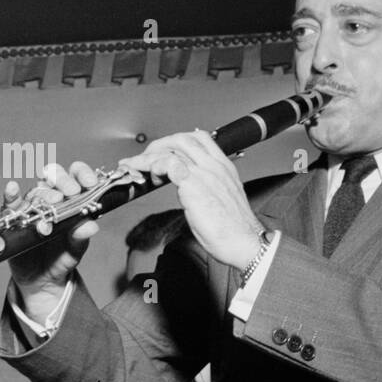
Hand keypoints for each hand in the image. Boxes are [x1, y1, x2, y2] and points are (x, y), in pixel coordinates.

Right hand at [3, 162, 102, 320]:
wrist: (43, 279)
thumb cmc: (61, 257)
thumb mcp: (76, 248)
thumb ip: (82, 236)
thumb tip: (90, 226)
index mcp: (70, 199)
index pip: (76, 176)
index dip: (83, 174)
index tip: (90, 184)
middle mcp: (50, 198)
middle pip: (55, 177)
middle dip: (64, 181)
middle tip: (71, 192)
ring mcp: (31, 206)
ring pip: (36, 190)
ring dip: (44, 193)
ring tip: (52, 202)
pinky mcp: (14, 218)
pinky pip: (10, 203)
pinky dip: (11, 195)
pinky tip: (13, 189)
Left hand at [119, 131, 264, 270]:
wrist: (244, 242)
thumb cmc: (232, 229)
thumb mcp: (220, 200)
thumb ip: (206, 188)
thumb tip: (187, 188)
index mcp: (223, 167)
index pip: (200, 139)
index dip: (176, 142)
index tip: (164, 153)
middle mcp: (215, 166)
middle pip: (182, 139)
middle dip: (159, 145)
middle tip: (145, 158)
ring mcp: (205, 173)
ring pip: (172, 149)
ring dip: (150, 155)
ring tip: (137, 166)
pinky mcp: (193, 185)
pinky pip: (168, 164)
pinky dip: (152, 166)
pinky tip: (148, 177)